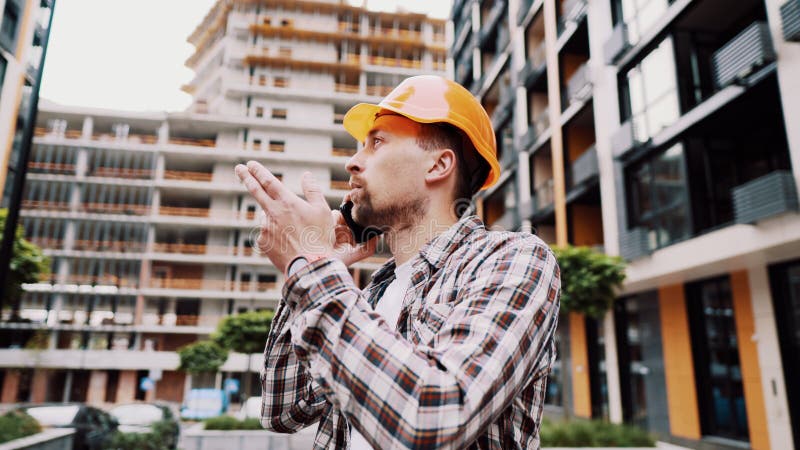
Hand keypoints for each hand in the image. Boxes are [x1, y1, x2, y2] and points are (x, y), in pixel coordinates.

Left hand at [235, 161, 375, 272]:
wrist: (310, 266)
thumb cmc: (319, 238)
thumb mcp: (322, 211)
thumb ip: (312, 190)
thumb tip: (306, 175)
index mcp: (287, 202)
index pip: (268, 181)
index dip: (258, 171)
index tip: (250, 164)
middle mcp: (272, 213)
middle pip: (255, 191)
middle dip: (246, 177)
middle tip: (238, 168)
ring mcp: (265, 228)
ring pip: (267, 216)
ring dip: (276, 218)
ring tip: (295, 233)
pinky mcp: (262, 242)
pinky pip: (267, 233)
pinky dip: (275, 234)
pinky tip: (289, 242)